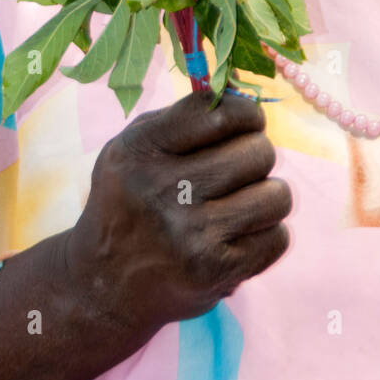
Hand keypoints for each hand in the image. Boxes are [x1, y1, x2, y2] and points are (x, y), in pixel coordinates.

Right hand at [63, 90, 290, 341]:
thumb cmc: (129, 203)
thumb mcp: (134, 149)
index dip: (246, 115)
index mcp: (141, 150)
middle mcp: (163, 190)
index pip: (221, 113)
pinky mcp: (215, 271)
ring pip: (277, 195)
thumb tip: (244, 92)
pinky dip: (265, 236)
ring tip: (239, 205)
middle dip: (254, 158)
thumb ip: (185, 117)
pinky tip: (236, 238)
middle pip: (258, 152)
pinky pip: (278, 238)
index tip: (245, 125)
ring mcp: (191, 235)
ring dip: (266, 198)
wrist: (102, 286)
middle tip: (234, 174)